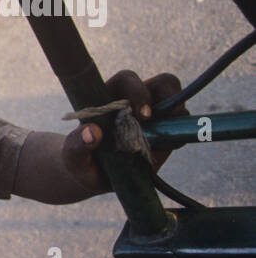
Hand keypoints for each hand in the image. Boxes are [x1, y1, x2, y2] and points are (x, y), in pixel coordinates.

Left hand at [63, 70, 185, 191]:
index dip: (137, 91)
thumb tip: (92, 132)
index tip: (140, 114)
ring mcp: (154, 114)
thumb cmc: (82, 161)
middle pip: (162, 83)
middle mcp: (134, 100)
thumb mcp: (73, 157)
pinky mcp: (167, 130)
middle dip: (166, 97)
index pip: (127, 79)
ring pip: (176, 100)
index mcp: (109, 97)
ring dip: (178, 113)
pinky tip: (168, 146)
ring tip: (167, 134)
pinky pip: (183, 124)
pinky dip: (181, 132)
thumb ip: (76, 145)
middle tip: (156, 122)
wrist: (97, 177)